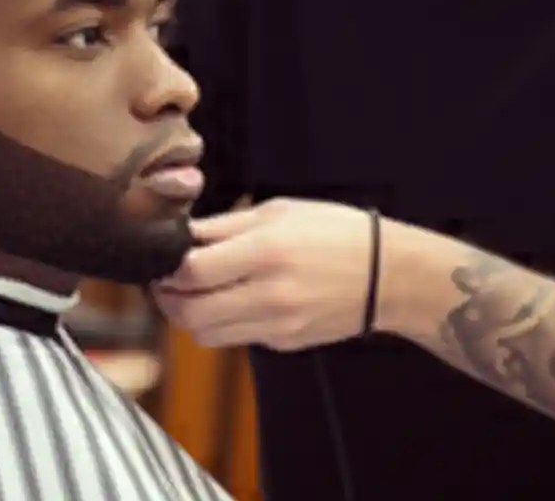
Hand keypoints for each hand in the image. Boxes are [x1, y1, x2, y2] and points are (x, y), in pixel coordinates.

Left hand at [154, 198, 383, 350]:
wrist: (390, 275)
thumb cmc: (335, 231)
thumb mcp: (279, 212)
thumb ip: (224, 226)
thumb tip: (180, 234)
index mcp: (265, 252)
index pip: (191, 272)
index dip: (167, 268)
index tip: (163, 258)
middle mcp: (268, 294)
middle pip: (190, 313)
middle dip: (169, 298)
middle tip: (167, 282)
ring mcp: (276, 324)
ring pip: (205, 334)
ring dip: (189, 316)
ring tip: (194, 293)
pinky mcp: (283, 342)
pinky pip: (235, 339)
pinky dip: (221, 324)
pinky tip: (229, 301)